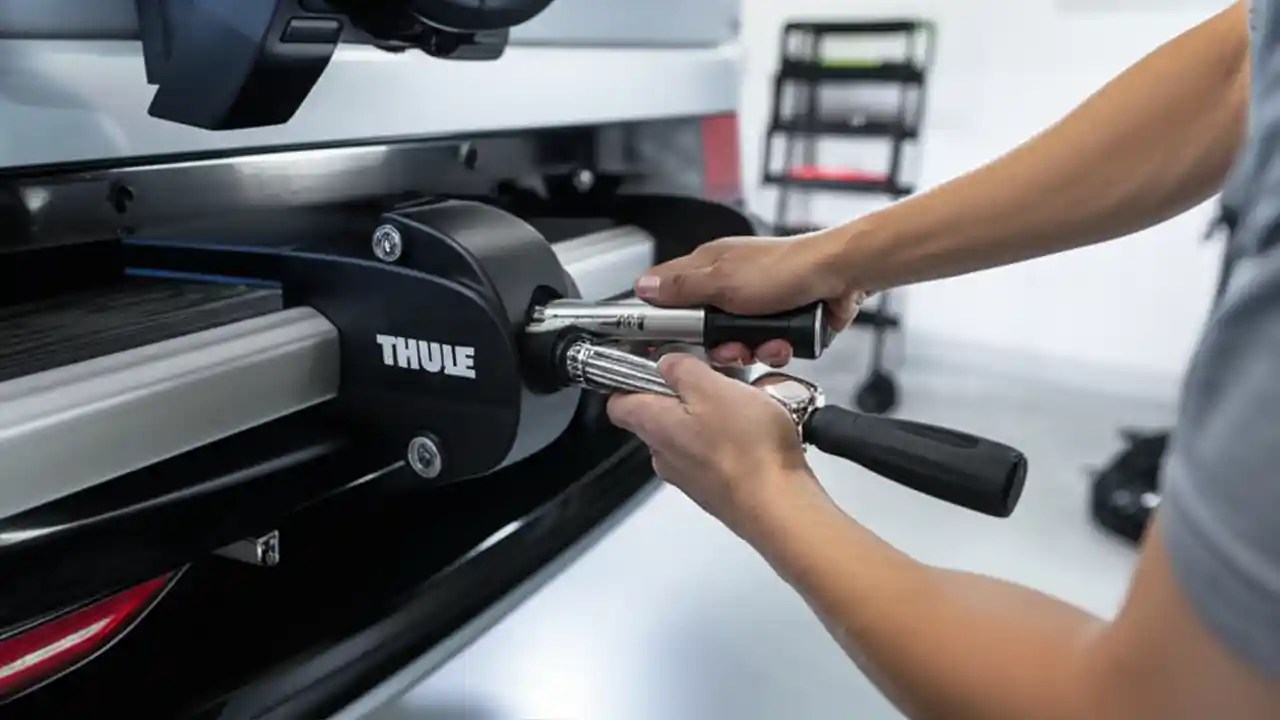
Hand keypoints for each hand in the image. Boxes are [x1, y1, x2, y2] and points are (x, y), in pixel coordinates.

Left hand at [607, 353, 821, 536]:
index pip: (619, 402)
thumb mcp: (712, 388)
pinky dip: (734, 437)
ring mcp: (689, 475)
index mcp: (654, 425)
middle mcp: (664, 454)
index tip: (657, 365)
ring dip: (715, 413)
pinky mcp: (715, 487)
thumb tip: (666, 363)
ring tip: (748, 403)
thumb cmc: (747, 449)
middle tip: (718, 380)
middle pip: (661, 414)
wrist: (778, 505)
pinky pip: (717, 451)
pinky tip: (760, 431)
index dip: (631, 379)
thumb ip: (681, 369)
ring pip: (692, 431)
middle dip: (688, 393)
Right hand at [635, 230, 865, 366]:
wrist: (840, 278)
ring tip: (764, 343)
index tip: (659, 339)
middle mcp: (729, 283)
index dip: (661, 316)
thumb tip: (643, 286)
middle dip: (718, 345)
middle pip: (703, 328)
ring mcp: (754, 303)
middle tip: (730, 346)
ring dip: (749, 349)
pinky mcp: (776, 320)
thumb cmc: (786, 269)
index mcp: (710, 265)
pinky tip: (782, 343)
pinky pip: (762, 346)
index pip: (668, 290)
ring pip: (734, 342)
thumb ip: (682, 286)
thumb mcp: (724, 280)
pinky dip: (772, 348)